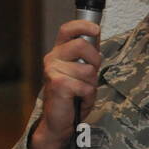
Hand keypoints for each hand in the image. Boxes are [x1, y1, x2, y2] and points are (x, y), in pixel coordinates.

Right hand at [30, 20, 102, 148]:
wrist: (58, 122)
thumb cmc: (71, 98)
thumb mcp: (80, 72)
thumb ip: (86, 55)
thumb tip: (95, 35)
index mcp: (58, 53)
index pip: (67, 30)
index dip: (83, 26)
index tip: (96, 30)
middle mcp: (52, 59)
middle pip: (82, 45)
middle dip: (95, 60)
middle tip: (91, 74)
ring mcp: (53, 71)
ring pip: (88, 69)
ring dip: (91, 83)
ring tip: (82, 91)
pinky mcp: (58, 84)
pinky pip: (86, 85)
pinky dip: (88, 96)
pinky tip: (79, 100)